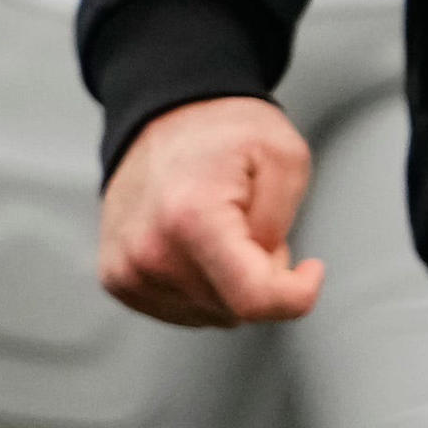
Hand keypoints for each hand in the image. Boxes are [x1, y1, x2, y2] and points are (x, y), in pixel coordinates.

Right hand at [96, 97, 323, 327]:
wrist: (164, 112)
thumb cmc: (224, 131)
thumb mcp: (285, 158)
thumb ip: (280, 224)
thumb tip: (265, 271)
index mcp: (191, 220)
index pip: (252, 300)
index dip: (296, 295)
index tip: (310, 270)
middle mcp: (149, 254)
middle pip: (234, 309)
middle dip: (261, 276)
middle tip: (254, 224)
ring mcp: (128, 271)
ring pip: (210, 315)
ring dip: (230, 283)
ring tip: (223, 227)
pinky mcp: (117, 280)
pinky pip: (181, 310)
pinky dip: (203, 286)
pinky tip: (199, 244)